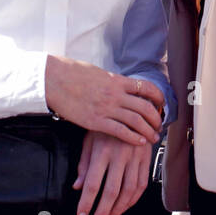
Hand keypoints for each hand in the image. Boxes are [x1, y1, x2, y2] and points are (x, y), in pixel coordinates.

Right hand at [45, 57, 162, 144]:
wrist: (54, 79)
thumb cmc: (72, 74)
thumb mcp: (97, 73)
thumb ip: (110, 81)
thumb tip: (118, 83)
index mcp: (117, 80)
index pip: (145, 88)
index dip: (157, 97)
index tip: (161, 103)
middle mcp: (115, 94)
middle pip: (145, 107)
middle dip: (155, 118)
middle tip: (159, 125)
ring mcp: (107, 108)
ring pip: (136, 121)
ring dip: (148, 130)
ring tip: (153, 137)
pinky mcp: (96, 121)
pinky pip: (120, 131)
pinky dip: (133, 138)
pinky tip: (139, 142)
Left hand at [73, 132, 150, 214]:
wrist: (133, 108)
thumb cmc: (106, 124)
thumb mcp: (90, 139)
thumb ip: (84, 163)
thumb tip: (78, 186)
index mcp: (102, 150)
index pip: (93, 183)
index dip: (87, 202)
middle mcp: (120, 155)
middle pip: (111, 191)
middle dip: (102, 211)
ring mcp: (135, 158)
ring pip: (129, 190)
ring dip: (119, 209)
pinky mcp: (146, 159)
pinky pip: (141, 184)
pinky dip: (133, 199)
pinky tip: (124, 207)